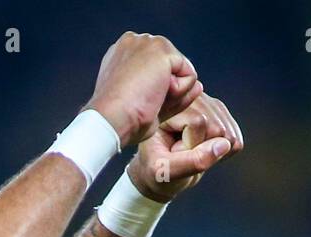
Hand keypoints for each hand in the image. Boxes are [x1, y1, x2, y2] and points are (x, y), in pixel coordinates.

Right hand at [84, 32, 203, 148]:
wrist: (111, 119)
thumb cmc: (122, 120)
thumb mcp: (143, 102)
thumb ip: (168, 91)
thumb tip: (199, 85)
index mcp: (124, 52)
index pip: (160, 70)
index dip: (160, 92)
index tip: (141, 104)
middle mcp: (136, 41)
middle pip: (174, 70)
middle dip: (168, 91)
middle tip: (145, 104)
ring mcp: (148, 43)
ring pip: (182, 72)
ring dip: (173, 94)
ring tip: (149, 100)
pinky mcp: (162, 51)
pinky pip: (190, 76)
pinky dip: (179, 93)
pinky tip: (157, 97)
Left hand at [126, 92, 243, 201]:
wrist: (159, 167)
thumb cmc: (155, 169)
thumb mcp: (165, 171)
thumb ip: (194, 161)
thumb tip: (225, 145)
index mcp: (169, 102)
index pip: (199, 122)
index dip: (190, 145)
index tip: (171, 150)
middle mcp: (189, 94)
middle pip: (218, 128)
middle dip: (203, 149)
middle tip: (181, 153)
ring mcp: (208, 102)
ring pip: (229, 135)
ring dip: (211, 151)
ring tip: (189, 151)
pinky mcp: (220, 112)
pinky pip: (236, 139)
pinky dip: (221, 152)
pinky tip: (202, 149)